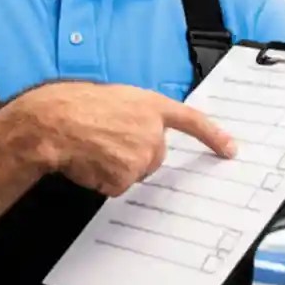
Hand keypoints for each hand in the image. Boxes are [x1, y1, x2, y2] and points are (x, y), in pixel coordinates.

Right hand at [18, 82, 236, 196]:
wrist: (54, 122)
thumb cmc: (76, 105)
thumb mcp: (115, 99)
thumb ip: (137, 115)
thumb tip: (140, 132)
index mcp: (151, 105)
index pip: (192, 121)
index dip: (213, 136)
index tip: (230, 150)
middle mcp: (152, 131)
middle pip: (155, 157)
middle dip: (133, 155)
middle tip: (105, 142)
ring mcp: (141, 155)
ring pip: (134, 173)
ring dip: (114, 167)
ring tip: (92, 147)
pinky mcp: (126, 176)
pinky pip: (116, 186)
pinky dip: (101, 178)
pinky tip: (89, 161)